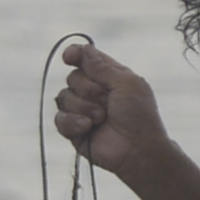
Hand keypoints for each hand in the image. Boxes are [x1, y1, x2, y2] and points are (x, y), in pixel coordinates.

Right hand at [53, 40, 170, 175]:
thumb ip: (102, 66)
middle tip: (107, 102)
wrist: (138, 150)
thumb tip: (83, 49)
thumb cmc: (139, 116)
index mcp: (109, 76)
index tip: (69, 57)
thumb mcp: (126, 84)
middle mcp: (94, 92)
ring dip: (83, 107)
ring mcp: (83, 111)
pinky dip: (73, 122)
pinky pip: (59, 119)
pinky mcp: (74, 130)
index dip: (75, 55)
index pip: (85, 58)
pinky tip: (87, 127)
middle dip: (88, 88)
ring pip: (63, 97)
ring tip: (101, 119)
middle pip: (73, 77)